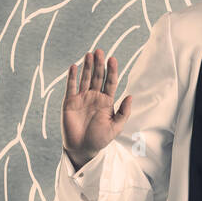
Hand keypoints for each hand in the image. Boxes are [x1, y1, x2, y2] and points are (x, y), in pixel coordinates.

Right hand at [61, 49, 131, 169]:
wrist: (82, 149)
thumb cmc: (100, 139)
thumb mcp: (116, 127)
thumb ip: (123, 112)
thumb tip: (131, 96)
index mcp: (107, 101)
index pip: (110, 82)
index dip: (112, 71)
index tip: (113, 59)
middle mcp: (94, 96)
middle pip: (97, 76)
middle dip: (99, 64)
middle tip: (100, 51)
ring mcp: (82, 98)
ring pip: (85, 78)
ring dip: (87, 66)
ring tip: (89, 54)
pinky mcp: (70, 102)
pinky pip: (71, 86)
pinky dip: (72, 77)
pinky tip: (74, 66)